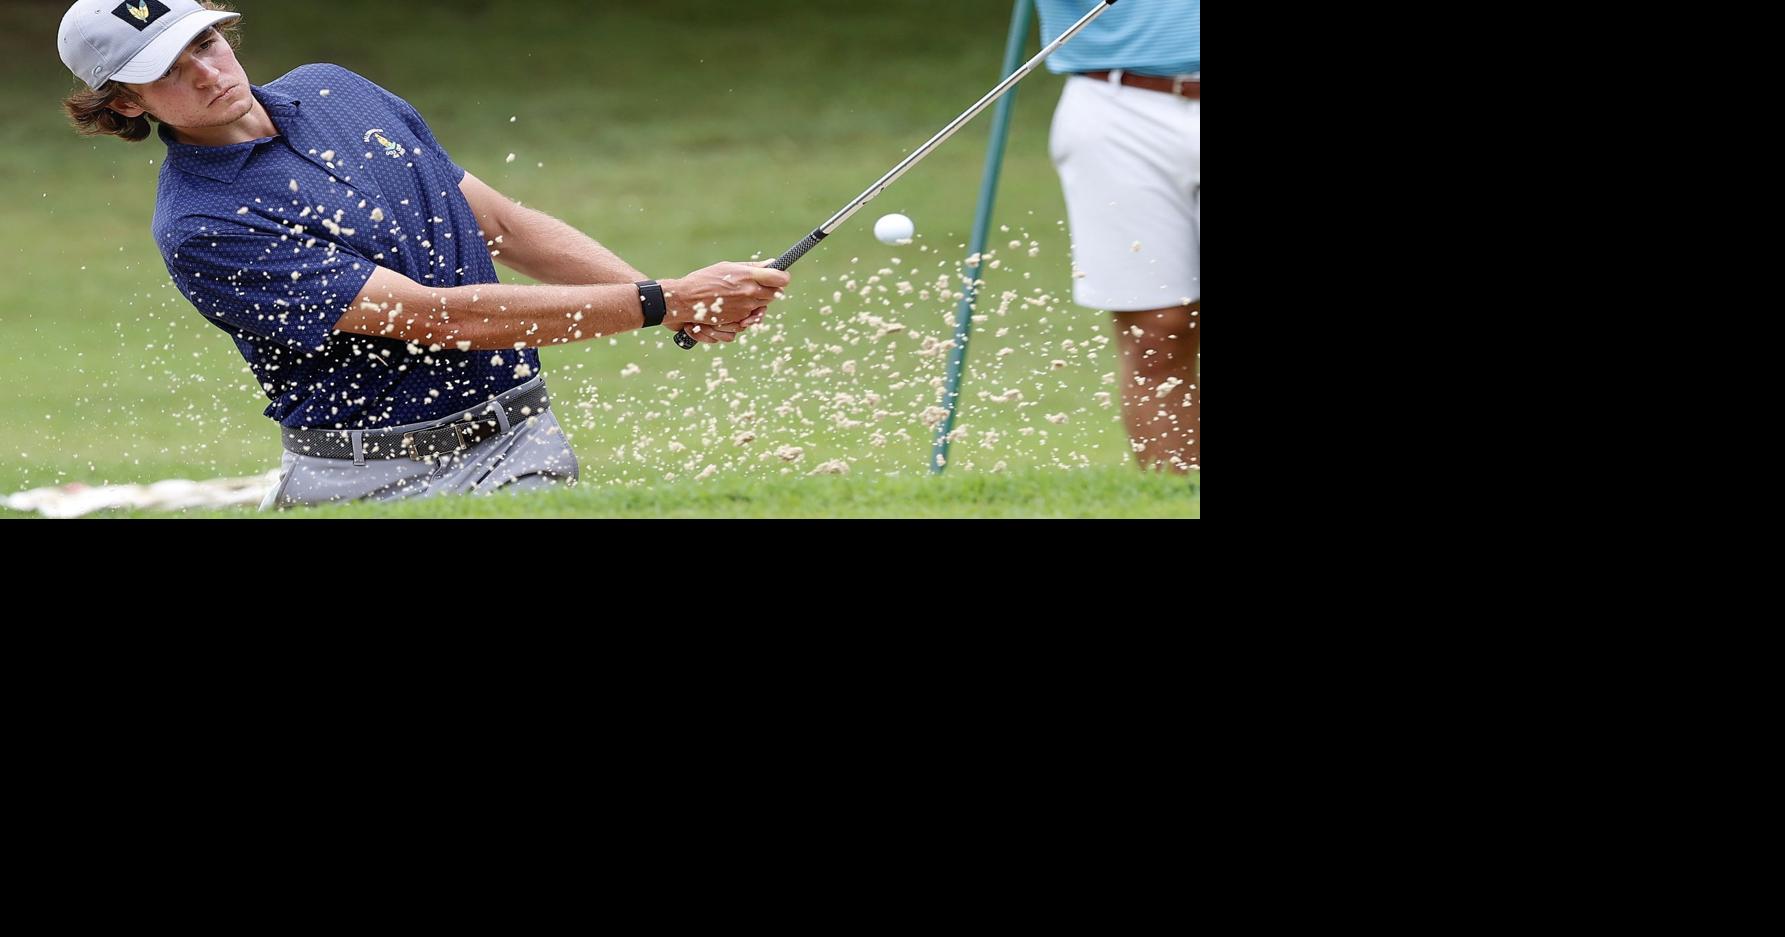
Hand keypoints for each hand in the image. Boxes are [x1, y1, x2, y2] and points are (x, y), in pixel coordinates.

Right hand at [660, 262, 789, 335]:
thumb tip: (772, 264)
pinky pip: (750, 321)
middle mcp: (749, 293)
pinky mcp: (738, 322)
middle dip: (769, 291)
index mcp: (749, 277)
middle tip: (755, 287)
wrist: (685, 300)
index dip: (782, 278)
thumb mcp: (728, 267)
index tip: (780, 277)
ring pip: (762, 308)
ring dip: (756, 304)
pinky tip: (732, 309)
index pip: (780, 279)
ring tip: (740, 298)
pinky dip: (744, 317)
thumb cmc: (704, 279)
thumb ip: (752, 268)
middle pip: (775, 295)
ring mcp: (745, 310)